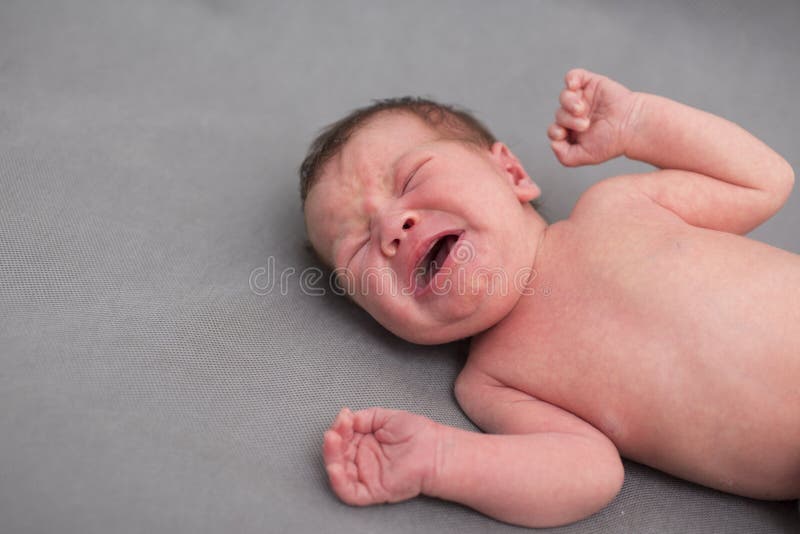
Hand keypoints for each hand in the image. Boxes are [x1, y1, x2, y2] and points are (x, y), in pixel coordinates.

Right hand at [322, 407, 439, 504]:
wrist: (436, 449)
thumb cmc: (417, 433)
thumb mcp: (385, 417)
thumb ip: (364, 417)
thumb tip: (345, 417)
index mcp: (364, 443)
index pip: (343, 437)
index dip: (340, 427)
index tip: (344, 416)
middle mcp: (363, 460)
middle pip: (338, 454)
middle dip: (333, 441)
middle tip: (336, 430)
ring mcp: (367, 476)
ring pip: (339, 472)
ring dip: (331, 457)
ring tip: (332, 441)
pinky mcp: (372, 491)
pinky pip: (349, 492)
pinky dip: (338, 482)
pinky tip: (335, 467)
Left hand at [548, 68, 638, 166]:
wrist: (631, 125)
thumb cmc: (612, 142)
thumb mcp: (586, 156)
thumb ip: (565, 157)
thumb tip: (553, 143)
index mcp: (572, 132)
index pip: (554, 130)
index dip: (555, 132)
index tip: (564, 134)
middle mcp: (575, 115)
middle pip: (559, 114)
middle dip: (567, 120)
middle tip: (585, 124)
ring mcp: (582, 98)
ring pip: (564, 97)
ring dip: (569, 103)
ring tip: (581, 110)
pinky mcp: (590, 83)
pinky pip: (573, 76)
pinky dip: (571, 79)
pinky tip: (574, 86)